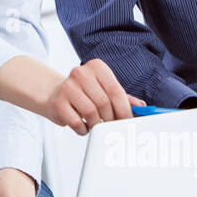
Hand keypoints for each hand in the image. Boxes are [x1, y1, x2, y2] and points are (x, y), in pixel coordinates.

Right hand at [0, 55, 144, 133]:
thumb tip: (141, 107)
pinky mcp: (58, 102)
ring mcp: (68, 87)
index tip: (128, 121)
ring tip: (97, 125)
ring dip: (97, 124)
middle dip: (111, 119)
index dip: (124, 109)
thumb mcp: (105, 91)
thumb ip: (123, 98)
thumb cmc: (85, 94)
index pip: (116, 90)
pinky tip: (84, 126)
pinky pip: (76, 121)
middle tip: (112, 126)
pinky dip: (83, 129)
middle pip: (104, 103)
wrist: (55, 95)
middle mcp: (81, 73)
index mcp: (96, 67)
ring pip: (91, 112)